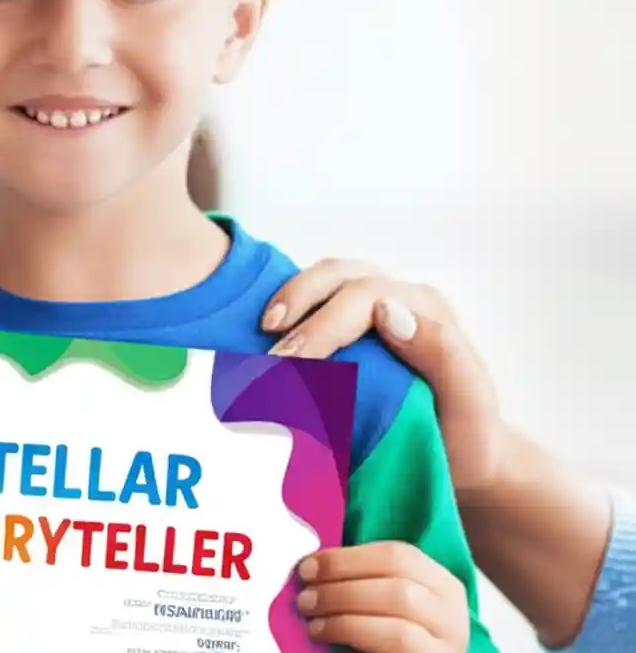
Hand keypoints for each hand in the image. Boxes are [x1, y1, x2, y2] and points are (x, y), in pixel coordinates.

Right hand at [261, 259, 505, 491]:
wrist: (461, 455)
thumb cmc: (465, 435)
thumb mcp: (470, 404)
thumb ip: (444, 356)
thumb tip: (387, 311)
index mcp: (427, 312)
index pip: (367, 297)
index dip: (325, 324)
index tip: (294, 360)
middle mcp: (398, 299)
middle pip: (340, 276)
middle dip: (299, 303)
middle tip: (273, 352)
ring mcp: (370, 307)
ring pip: (324, 278)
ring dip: (289, 297)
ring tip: (263, 329)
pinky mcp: (348, 323)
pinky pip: (314, 299)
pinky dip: (286, 308)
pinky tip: (260, 331)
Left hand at [298, 542, 468, 651]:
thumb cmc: (390, 633)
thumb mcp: (385, 602)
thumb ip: (362, 582)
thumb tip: (312, 569)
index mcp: (440, 583)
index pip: (398, 554)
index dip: (347, 558)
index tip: (307, 567)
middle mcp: (450, 612)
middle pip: (397, 585)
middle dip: (342, 588)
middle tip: (305, 598)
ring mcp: (447, 643)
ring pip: (398, 618)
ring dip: (345, 616)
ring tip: (312, 622)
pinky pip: (399, 644)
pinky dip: (355, 635)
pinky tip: (328, 637)